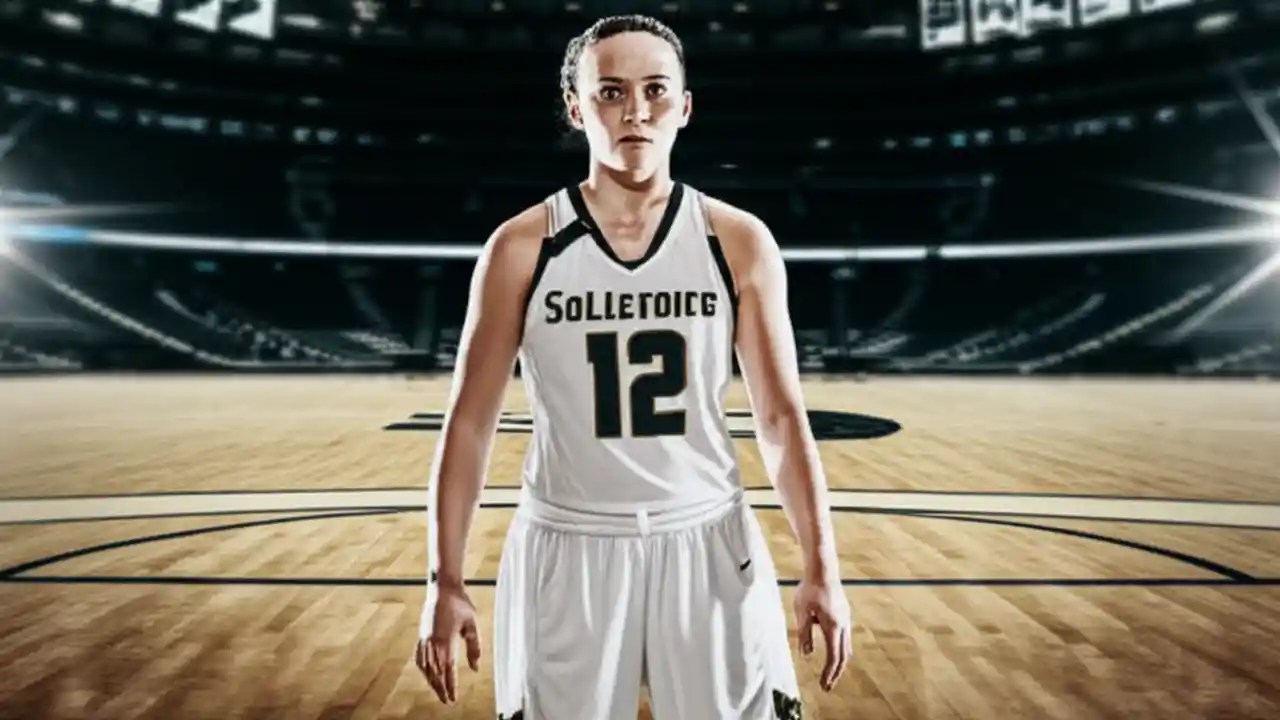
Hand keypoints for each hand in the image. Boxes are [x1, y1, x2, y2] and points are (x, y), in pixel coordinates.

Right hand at [415, 580, 481, 704]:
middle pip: (435, 672)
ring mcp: (424, 639)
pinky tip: (427, 675)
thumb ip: (474, 648)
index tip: (453, 697)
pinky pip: (419, 657)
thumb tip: (475, 669)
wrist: (443, 588)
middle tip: (447, 701)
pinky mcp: (421, 635)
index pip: (448, 669)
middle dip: (441, 688)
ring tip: (438, 691)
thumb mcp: (472, 625)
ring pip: (426, 667)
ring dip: (431, 681)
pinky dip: (423, 669)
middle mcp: (432, 642)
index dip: (450, 685)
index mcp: (445, 640)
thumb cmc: (461, 604)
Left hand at [793, 577, 852, 691]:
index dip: (829, 673)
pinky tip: (832, 650)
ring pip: (846, 647)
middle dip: (836, 673)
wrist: (823, 570)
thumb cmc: (810, 589)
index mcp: (833, 627)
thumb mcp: (802, 612)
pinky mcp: (844, 614)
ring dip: (839, 662)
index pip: (834, 657)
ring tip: (831, 672)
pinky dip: (840, 649)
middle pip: (843, 656)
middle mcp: (843, 625)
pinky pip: (845, 637)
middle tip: (827, 686)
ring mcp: (846, 619)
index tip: (824, 685)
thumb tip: (806, 655)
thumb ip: (804, 634)